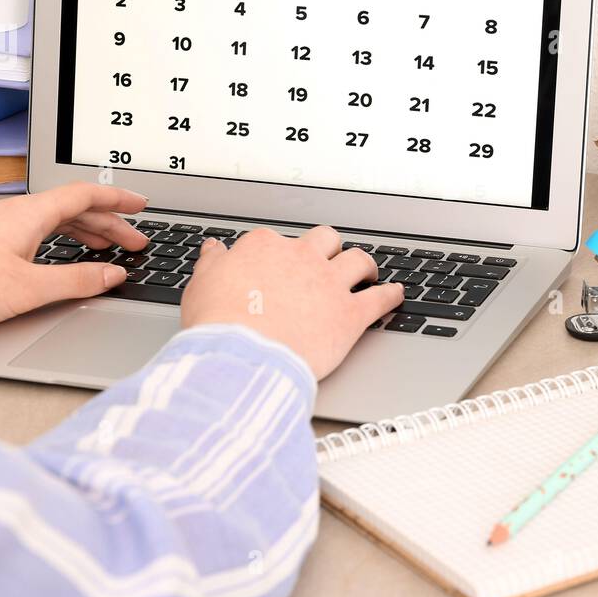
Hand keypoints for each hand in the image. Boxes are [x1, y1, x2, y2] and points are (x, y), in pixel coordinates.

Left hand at [0, 183, 148, 331]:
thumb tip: (112, 275)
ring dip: (83, 232)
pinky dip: (59, 240)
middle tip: (134, 241)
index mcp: (28, 214)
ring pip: (52, 220)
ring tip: (105, 249)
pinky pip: (34, 230)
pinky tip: (60, 256)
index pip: (85, 195)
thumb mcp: (29, 289)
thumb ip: (77, 280)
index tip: (142, 207)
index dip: (118, 201)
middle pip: (72, 208)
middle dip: (108, 224)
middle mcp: (13, 212)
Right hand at [181, 225, 403, 379]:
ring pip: (357, 260)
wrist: (242, 356)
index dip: (279, 254)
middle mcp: (301, 258)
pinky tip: (396, 295)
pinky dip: (391, 295)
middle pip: (324, 240)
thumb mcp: (201, 286)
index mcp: (264, 248)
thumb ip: (212, 264)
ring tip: (367, 272)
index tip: (279, 265)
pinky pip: (380, 298)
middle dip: (327, 248)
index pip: (276, 241)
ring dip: (363, 266)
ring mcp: (329, 284)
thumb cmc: (218, 325)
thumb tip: (214, 249)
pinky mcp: (350, 314)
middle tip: (328, 261)